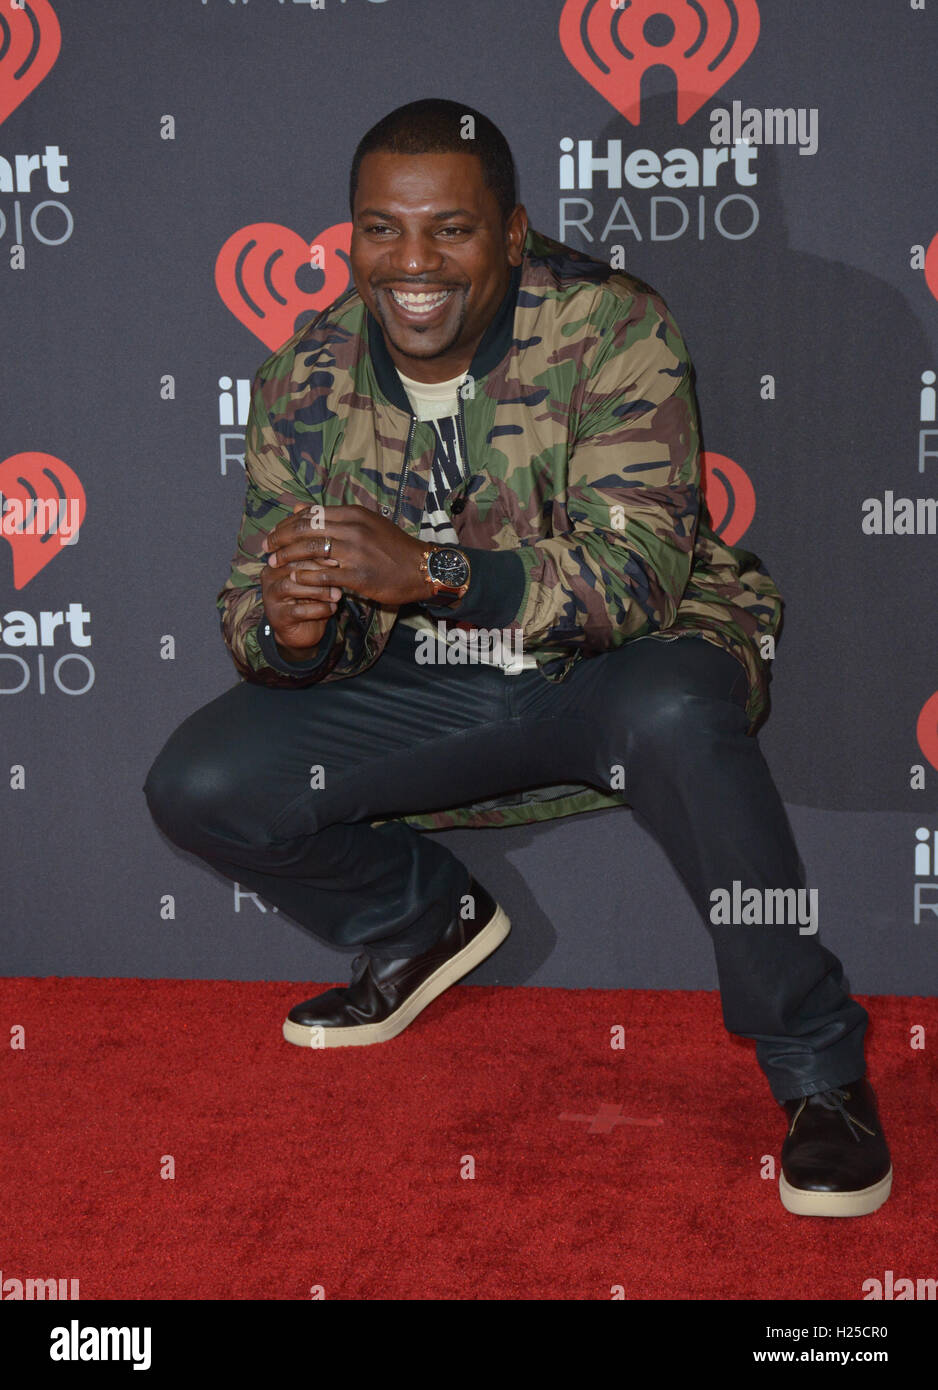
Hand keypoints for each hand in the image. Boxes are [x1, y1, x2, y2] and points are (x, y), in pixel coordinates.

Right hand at [260, 513, 342, 657]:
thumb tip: (339, 528)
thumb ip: (324, 551)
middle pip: (292, 563)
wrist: (304, 628)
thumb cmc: (315, 593)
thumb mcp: (320, 570)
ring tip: (339, 594)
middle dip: (318, 566)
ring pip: (293, 585)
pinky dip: (318, 609)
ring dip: (319, 589)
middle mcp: (270, 573)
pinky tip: (332, 609)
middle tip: (339, 570)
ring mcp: (271, 595)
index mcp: (280, 557)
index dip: (315, 545)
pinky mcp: (278, 616)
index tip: (338, 548)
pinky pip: (298, 611)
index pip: (294, 543)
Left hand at [263, 503, 432, 606]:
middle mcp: (352, 528)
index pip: (310, 513)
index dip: (287, 523)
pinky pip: (322, 575)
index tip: (274, 533)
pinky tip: (294, 580)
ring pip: (309, 550)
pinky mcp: (357, 574)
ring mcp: (355, 551)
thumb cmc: (392, 547)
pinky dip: (305, 577)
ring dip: (286, 557)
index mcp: (353, 514)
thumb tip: (298, 507)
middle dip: (280, 539)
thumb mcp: (364, 523)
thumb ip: (332, 516)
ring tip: (273, 564)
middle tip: (266, 548)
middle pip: (304, 529)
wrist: (421, 568)